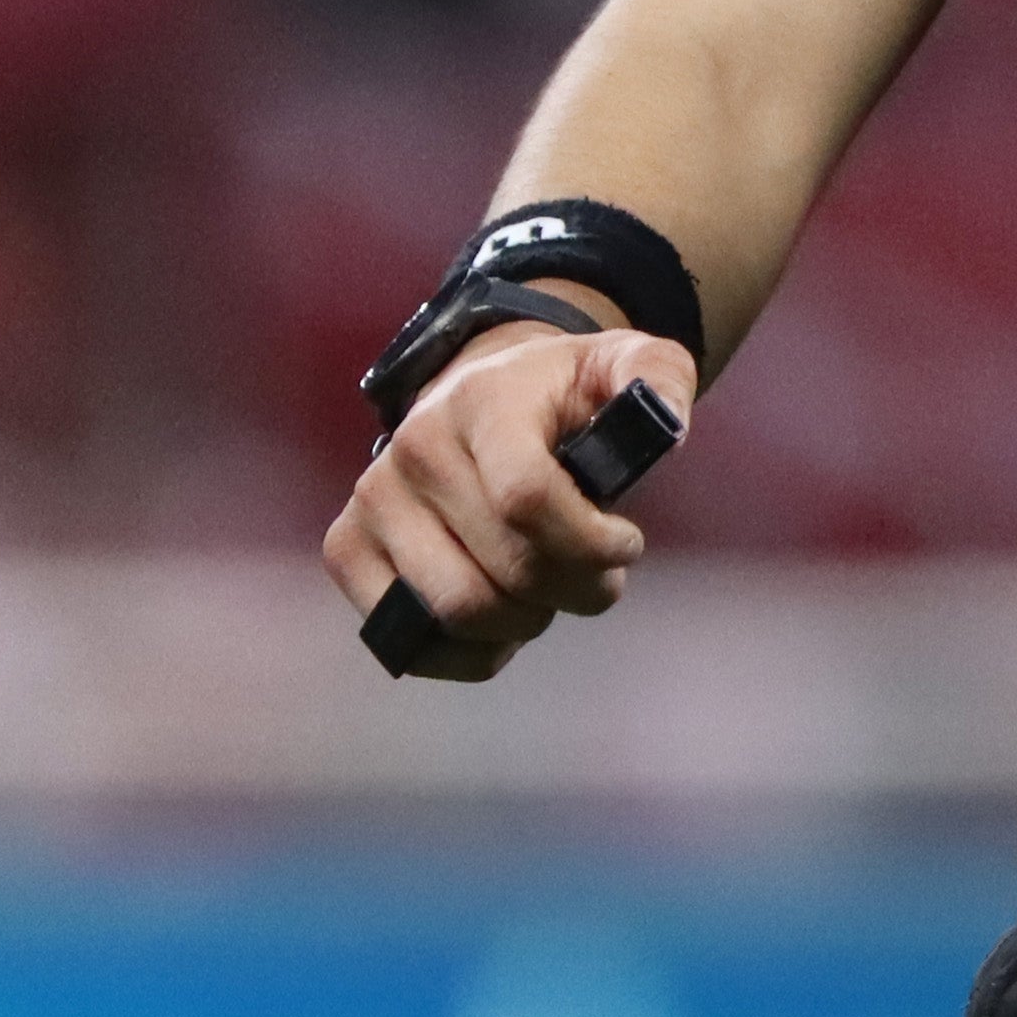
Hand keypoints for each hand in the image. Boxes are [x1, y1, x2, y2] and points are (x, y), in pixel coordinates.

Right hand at [321, 320, 683, 682]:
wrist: (481, 395)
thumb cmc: (563, 395)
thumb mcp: (625, 364)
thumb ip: (661, 377)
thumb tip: (669, 427)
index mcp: (482, 400)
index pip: (527, 497)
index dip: (591, 543)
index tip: (627, 544)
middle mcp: (414, 446)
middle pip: (506, 567)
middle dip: (575, 589)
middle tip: (599, 577)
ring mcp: (373, 499)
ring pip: (459, 610)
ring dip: (527, 620)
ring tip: (550, 591)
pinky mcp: (347, 548)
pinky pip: (407, 639)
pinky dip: (469, 652)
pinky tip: (504, 620)